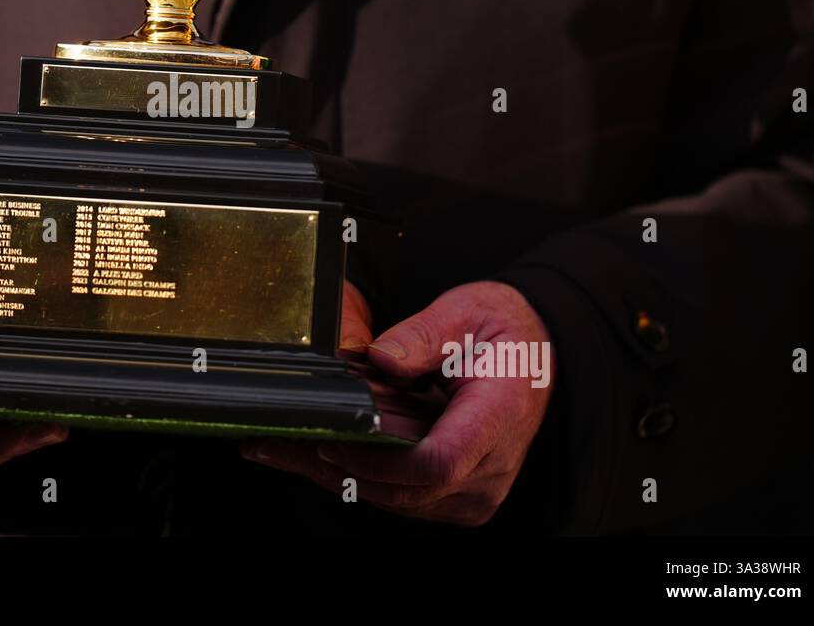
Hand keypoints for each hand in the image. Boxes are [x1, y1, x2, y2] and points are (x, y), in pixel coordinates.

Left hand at [242, 280, 553, 525]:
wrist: (535, 352)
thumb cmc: (502, 332)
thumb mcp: (466, 312)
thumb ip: (424, 335)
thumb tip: (381, 359)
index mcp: (497, 417)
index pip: (437, 463)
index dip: (379, 462)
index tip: (333, 440)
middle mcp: (491, 466)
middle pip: (406, 491)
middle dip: (339, 470)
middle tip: (279, 443)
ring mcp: (475, 488)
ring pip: (397, 502)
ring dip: (338, 478)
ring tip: (279, 449)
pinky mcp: (457, 495)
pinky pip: (402, 498)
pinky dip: (358, 479)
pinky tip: (313, 458)